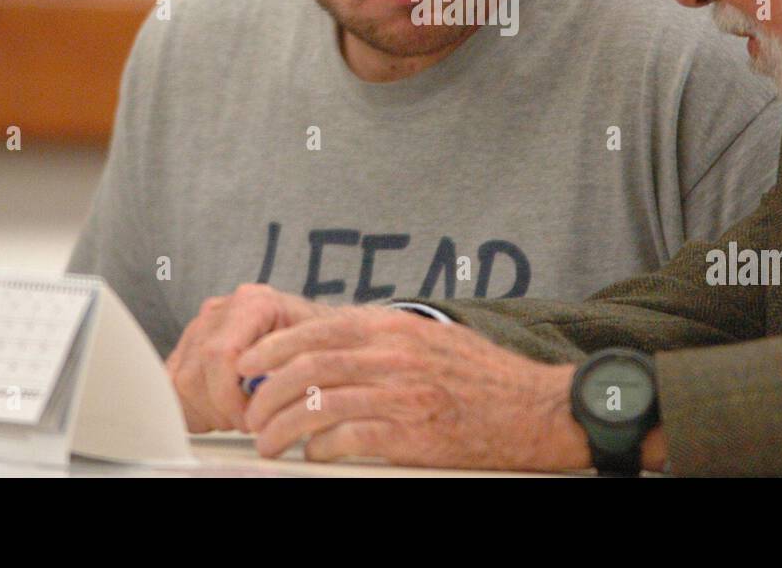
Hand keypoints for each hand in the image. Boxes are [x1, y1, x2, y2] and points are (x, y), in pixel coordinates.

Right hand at [165, 283, 337, 432]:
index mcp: (252, 303)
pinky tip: (220, 411)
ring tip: (237, 415)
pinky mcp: (186, 348)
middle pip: (195, 374)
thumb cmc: (319, 342)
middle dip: (219, 410)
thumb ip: (292, 366)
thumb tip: (267, 393)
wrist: (315, 332)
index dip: (229, 397)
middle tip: (247, 423)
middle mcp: (219, 311)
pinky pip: (172, 387)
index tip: (251, 421)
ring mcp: (198, 328)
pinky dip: (193, 408)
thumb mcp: (319, 349)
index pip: (220, 354)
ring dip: (206, 412)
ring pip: (179, 384)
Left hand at [236, 306, 592, 470]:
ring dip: (282, 426)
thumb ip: (383, 338)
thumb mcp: (430, 338)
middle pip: (308, 366)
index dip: (273, 347)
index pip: (317, 330)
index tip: (249, 363)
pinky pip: (347, 439)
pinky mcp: (411, 434)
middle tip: (249, 409)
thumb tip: (331, 346)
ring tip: (268, 441)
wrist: (533, 407)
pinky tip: (313, 454)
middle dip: (267, 390)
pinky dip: (320, 448)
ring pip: (319, 405)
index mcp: (394, 327)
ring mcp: (402, 394)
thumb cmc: (483, 376)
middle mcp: (393, 354)